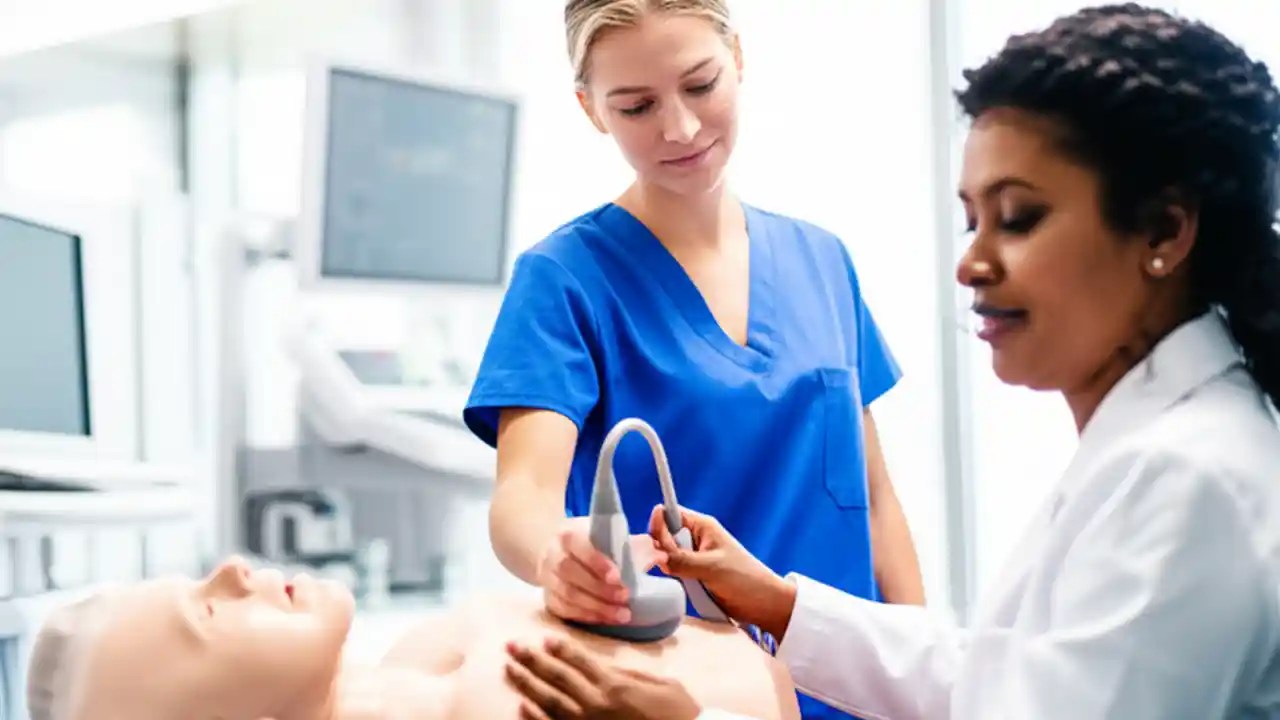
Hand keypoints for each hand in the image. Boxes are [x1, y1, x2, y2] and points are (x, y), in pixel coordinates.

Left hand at [505, 636, 700, 719]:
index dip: (560, 648)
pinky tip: (522, 705)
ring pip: (550, 702)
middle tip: (511, 646)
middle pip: (557, 678)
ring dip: (527, 684)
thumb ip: (630, 673)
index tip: (544, 637)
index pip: (580, 661)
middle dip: (532, 660)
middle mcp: (597, 704)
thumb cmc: (678, 711)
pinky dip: (537, 717)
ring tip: (510, 669)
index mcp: (616, 685)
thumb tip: (605, 664)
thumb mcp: (661, 683)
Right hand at [539, 517, 667, 624]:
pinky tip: (606, 619)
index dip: (597, 562)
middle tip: (626, 598)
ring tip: (623, 615)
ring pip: (568, 595)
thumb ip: (635, 545)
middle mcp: (551, 555)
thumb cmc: (591, 543)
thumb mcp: (609, 536)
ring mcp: (547, 578)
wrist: (559, 552)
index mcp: (567, 534)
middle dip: (600, 589)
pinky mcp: (548, 598)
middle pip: (571, 573)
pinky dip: (587, 616)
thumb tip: (662, 555)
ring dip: (597, 607)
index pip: (578, 546)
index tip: (618, 577)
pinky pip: (565, 611)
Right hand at [648, 505, 796, 638]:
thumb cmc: (744, 579)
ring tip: (681, 578)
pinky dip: (674, 580)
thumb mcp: (710, 567)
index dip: (658, 526)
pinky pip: (675, 573)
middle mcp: (696, 539)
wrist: (764, 604)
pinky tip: (681, 587)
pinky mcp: (695, 575)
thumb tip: (654, 554)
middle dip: (661, 551)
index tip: (657, 545)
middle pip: (664, 536)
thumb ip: (680, 560)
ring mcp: (695, 558)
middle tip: (670, 566)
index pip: (669, 514)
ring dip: (668, 568)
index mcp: (702, 526)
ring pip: (667, 557)